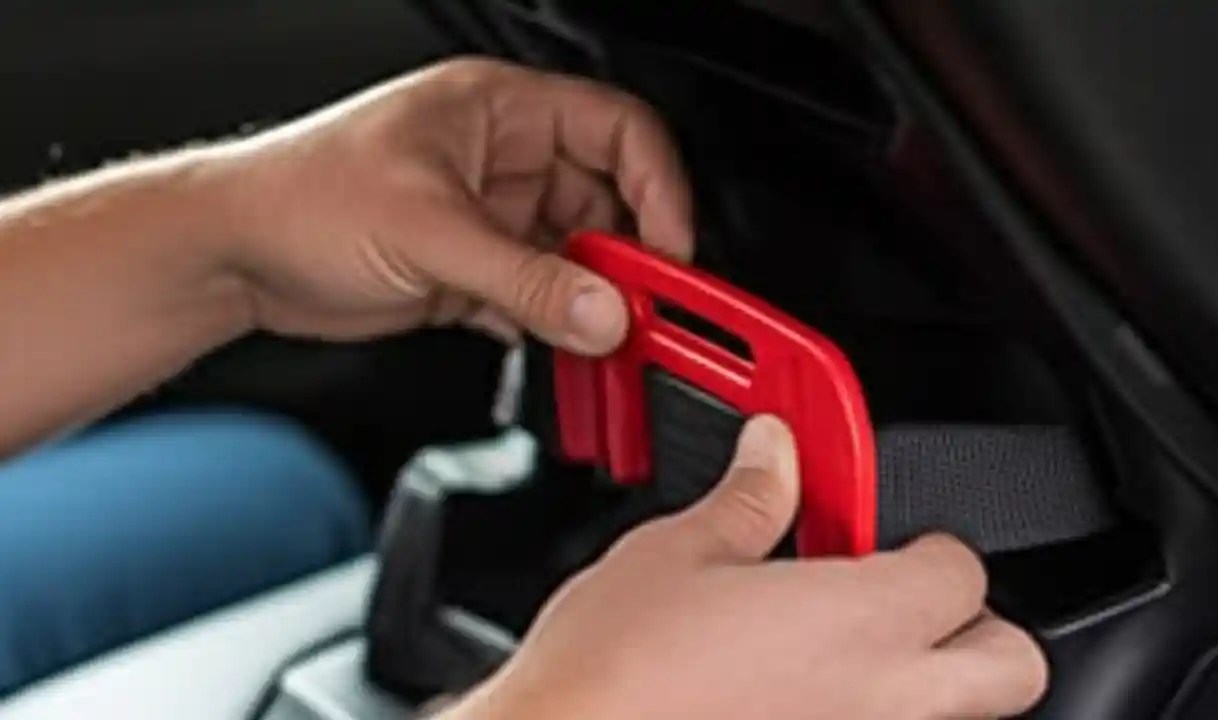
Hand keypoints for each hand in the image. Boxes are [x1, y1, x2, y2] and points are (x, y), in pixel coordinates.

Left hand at [214, 57, 692, 350]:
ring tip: (603, 339)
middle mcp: (501, 159)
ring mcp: (488, 218)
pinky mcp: (471, 272)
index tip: (671, 252)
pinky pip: (539, 299)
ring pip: (575, 259)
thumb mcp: (428, 232)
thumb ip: (527, 280)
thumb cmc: (298, 199)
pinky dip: (555, 327)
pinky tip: (559, 350)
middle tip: (643, 311)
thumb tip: (604, 312)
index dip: (658, 189)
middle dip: (628, 259)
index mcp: (499, 111)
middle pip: (607, 202)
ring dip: (591, 302)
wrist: (230, 255)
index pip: (617, 131)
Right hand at [439, 417, 1047, 719]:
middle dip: (972, 622)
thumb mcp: (675, 556)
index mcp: (862, 622)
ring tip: (831, 646)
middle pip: (1010, 665)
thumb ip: (748, 501)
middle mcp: (883, 701)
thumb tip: (772, 456)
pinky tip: (782, 692)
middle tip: (896, 593)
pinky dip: (852, 713)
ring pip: (945, 718)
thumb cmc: (611, 676)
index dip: (922, 541)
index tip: (868, 529)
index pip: (959, 568)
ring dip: (911, 674)